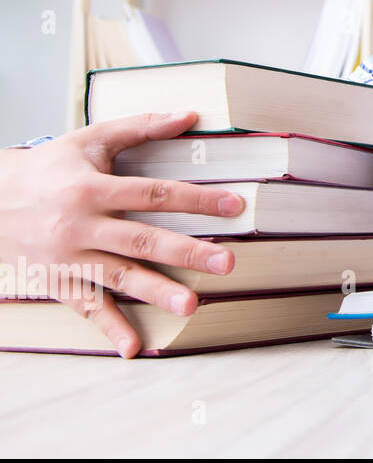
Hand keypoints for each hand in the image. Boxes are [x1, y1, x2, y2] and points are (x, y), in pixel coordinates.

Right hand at [0, 112, 244, 357]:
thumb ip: (141, 126)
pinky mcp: (58, 282)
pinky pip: (86, 308)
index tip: (235, 205)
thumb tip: (190, 115)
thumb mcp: (90, 140)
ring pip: (118, 277)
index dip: (195, 198)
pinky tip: (133, 347)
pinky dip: (109, 329)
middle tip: (227, 262)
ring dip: (156, 292)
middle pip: (141, 239)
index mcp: (92, 188)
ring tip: (193, 305)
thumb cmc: (49, 168)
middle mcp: (81, 225)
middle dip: (187, 252)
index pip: (153, 193)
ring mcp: (69, 257)